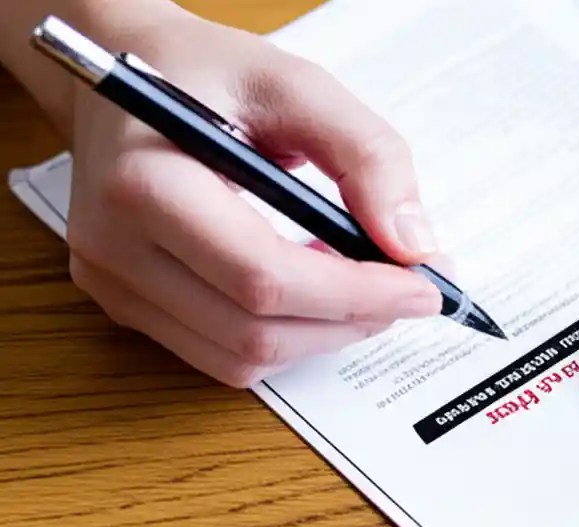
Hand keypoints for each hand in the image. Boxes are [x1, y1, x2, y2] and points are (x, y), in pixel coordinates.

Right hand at [64, 1, 443, 386]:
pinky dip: (286, 336)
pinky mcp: (125, 304)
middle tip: (411, 288)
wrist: (124, 82)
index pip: (263, 276)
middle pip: (256, 331)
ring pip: (242, 359)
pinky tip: (313, 288)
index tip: (425, 288)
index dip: (357, 294)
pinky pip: (222, 355)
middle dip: (352, 320)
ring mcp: (112, 283)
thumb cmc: (204, 74)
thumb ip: (368, 156)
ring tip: (364, 283)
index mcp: (144, 183)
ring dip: (323, 334)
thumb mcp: (298, 85)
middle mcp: (113, 246)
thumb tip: (413, 245)